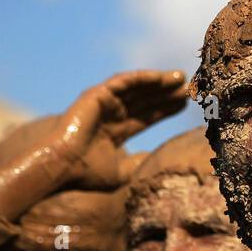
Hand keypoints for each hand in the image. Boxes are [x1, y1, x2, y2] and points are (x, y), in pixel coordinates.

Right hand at [0, 69, 188, 219]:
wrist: (61, 167)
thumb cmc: (86, 173)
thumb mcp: (121, 172)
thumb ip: (138, 164)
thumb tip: (155, 161)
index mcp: (115, 131)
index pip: (146, 116)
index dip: (165, 109)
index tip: (185, 104)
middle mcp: (111, 114)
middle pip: (145, 100)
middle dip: (167, 94)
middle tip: (190, 88)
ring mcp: (104, 103)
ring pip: (137, 88)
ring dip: (159, 82)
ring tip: (181, 78)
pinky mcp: (97, 94)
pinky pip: (124, 81)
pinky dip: (143, 77)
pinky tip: (161, 77)